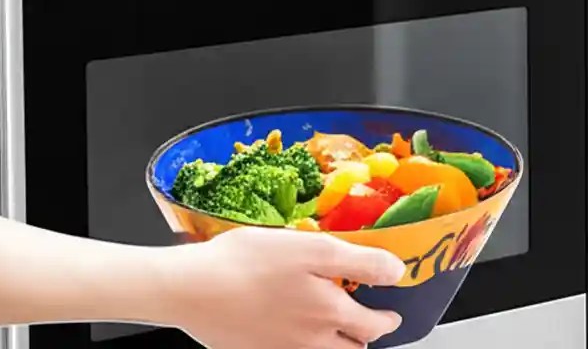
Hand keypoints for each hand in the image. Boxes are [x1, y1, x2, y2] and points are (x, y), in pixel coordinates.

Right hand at [153, 227, 405, 348]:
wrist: (190, 289)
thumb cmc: (248, 262)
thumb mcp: (313, 248)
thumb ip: (360, 262)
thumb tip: (397, 272)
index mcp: (330, 314)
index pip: (374, 327)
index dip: (387, 319)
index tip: (390, 313)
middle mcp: (310, 343)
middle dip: (362, 337)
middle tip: (364, 322)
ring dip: (333, 346)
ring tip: (330, 328)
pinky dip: (299, 347)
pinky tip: (289, 329)